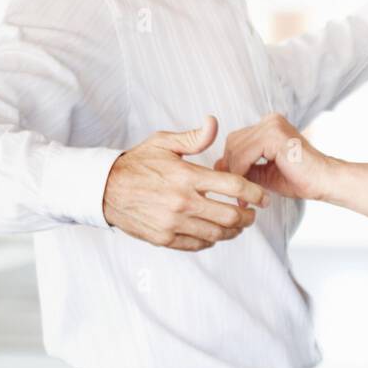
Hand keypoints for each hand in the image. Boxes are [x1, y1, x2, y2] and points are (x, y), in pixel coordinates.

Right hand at [101, 115, 269, 251]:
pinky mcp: (164, 238)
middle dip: (248, 216)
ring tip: (237, 225)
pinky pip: (197, 244)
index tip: (263, 198)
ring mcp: (174, 222)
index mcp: (187, 176)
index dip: (255, 194)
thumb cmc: (137, 163)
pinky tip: (214, 233)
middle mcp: (183, 201)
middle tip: (252, 214)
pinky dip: (211, 240)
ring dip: (233, 231)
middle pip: (230, 214)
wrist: (104, 188)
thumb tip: (214, 122)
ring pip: (216, 233)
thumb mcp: (164, 143)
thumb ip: (193, 137)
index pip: (234, 186)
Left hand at [215, 113, 333, 202]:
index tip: (234, 185)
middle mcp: (270, 120)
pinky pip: (244, 154)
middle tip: (236, 191)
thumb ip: (245, 166)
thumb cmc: (300, 178)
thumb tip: (219, 166)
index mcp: (269, 125)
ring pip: (236, 148)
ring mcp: (272, 125)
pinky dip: (242, 172)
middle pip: (233, 141)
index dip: (231, 163)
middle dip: (230, 167)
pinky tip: (248, 189)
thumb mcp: (264, 172)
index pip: (236, 140)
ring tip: (242, 194)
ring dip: (235, 173)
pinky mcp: (274, 136)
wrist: (325, 182)